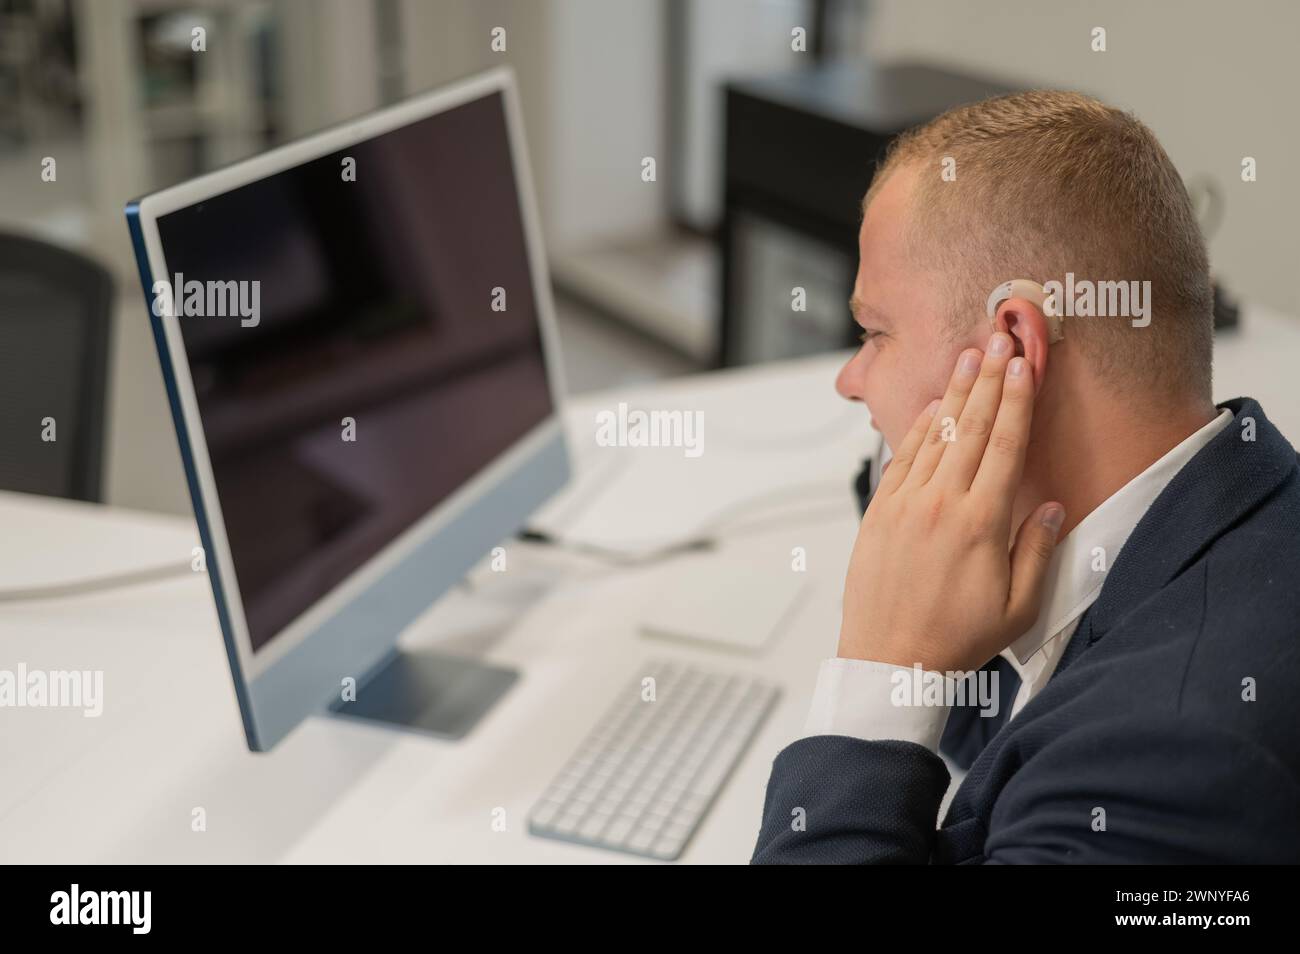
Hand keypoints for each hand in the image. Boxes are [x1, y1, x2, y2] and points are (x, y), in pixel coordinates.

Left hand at [837, 332, 1064, 673]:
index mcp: (981, 523)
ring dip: (953, 394)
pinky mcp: (879, 513)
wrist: (889, 661)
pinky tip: (931, 408)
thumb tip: (1049, 504)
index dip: (1017, 400)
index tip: (1024, 364)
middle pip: (971, 428)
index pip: (1006, 445)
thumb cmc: (957, 639)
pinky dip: (917, 429)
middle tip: (997, 340)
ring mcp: (905, 505)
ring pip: (935, 436)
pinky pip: (901, 458)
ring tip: (967, 358)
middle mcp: (941, 504)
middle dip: (988, 380)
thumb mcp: (1017, 606)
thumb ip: (1037, 550)